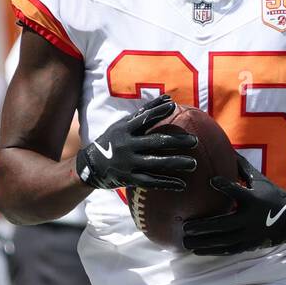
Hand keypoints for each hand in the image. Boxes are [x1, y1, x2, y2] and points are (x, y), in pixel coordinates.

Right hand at [75, 94, 197, 191]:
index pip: (143, 118)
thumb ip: (144, 113)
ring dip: (176, 163)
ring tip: (193, 164)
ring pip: (156, 163)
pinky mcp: (129, 179)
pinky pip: (151, 182)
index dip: (158, 111)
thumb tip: (169, 99)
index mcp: (125, 129)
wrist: (90, 166)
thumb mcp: (123, 125)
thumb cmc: (113, 140)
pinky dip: (167, 183)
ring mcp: (128, 163)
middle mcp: (127, 145)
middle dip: (176, 141)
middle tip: (194, 142)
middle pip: (155, 142)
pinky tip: (182, 184)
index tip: (173, 106)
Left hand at [182, 154, 285, 255]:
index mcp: (254, 199)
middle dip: (203, 227)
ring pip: (223, 241)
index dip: (225, 186)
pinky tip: (198, 250)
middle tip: (184, 226)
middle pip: (224, 224)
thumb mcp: (259, 179)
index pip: (238, 192)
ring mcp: (250, 234)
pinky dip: (213, 251)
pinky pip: (229, 250)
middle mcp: (251, 218)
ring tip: (186, 242)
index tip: (211, 181)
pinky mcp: (250, 245)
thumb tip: (225, 147)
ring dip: (203, 242)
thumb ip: (241, 167)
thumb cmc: (271, 195)